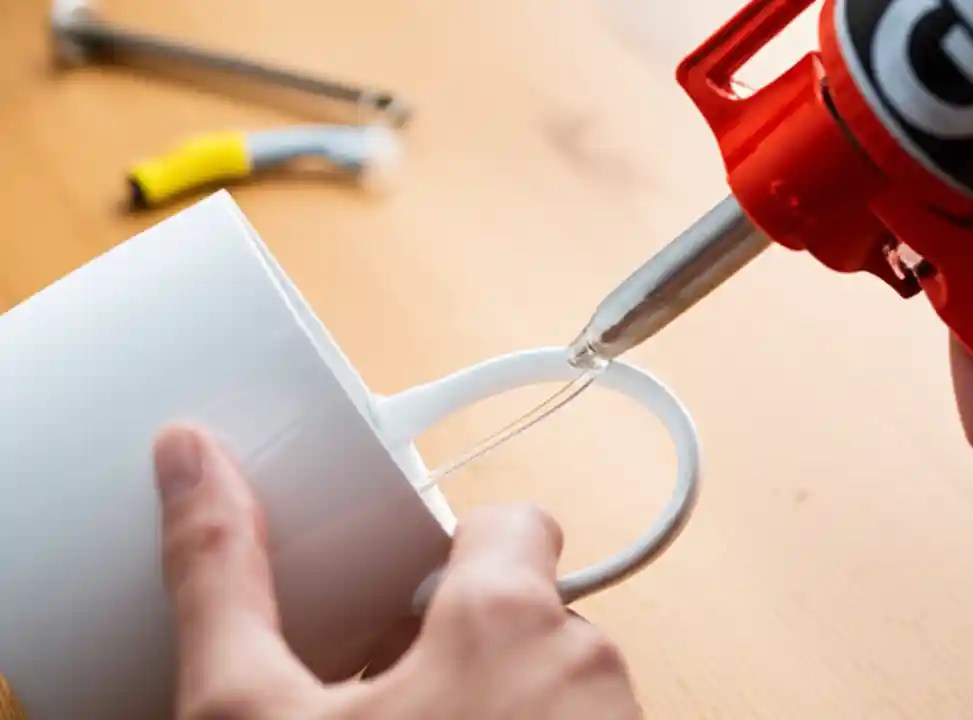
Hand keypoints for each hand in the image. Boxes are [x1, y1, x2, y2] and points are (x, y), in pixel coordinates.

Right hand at [153, 425, 640, 719]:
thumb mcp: (253, 717)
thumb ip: (224, 581)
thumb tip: (192, 465)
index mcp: (509, 620)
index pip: (516, 521)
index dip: (458, 553)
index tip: (418, 589)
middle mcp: (589, 669)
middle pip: (528, 611)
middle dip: (464, 645)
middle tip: (394, 699)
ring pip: (556, 680)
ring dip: (499, 701)